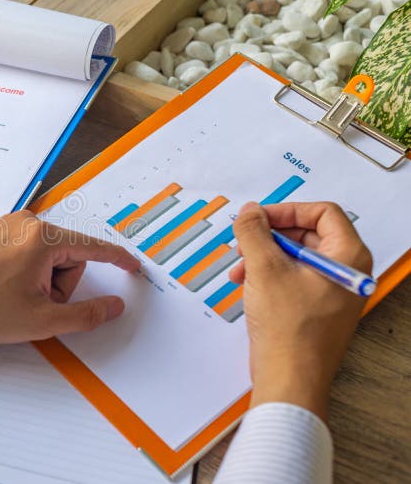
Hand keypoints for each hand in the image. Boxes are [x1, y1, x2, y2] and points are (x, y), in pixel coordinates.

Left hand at [0, 210, 140, 342]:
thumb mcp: (41, 321)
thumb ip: (86, 314)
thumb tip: (115, 306)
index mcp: (42, 237)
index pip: (92, 247)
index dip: (116, 259)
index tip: (133, 266)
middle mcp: (27, 222)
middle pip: (69, 256)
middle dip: (60, 285)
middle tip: (35, 305)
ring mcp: (9, 225)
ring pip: (49, 256)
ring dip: (43, 281)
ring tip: (17, 299)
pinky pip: (30, 252)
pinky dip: (29, 273)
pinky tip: (8, 290)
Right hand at [230, 201, 372, 420]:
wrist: (289, 378)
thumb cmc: (288, 329)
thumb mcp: (264, 268)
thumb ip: (254, 232)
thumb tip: (249, 212)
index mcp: (347, 257)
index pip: (322, 213)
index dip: (287, 211)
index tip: (259, 218)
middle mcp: (346, 272)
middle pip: (308, 234)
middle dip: (270, 236)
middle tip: (245, 242)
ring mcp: (332, 292)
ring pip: (296, 257)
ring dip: (264, 257)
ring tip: (240, 270)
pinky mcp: (317, 308)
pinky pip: (293, 279)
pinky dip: (269, 276)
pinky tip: (247, 286)